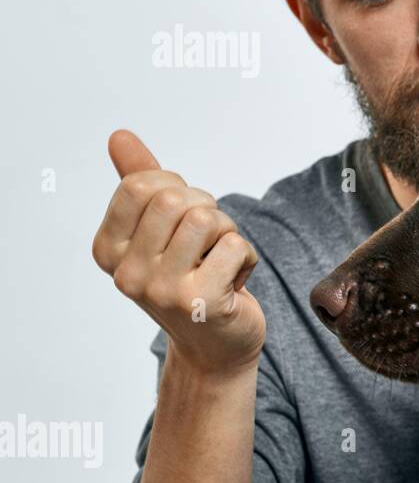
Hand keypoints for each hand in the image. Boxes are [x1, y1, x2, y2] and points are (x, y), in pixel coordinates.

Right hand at [91, 129, 264, 374]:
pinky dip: (247, 256)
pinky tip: (234, 282)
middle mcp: (126, 273)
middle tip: (208, 243)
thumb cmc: (189, 278)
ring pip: (207, 219)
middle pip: (175, 198)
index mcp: (108, 250)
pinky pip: (236, 245)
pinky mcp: (201, 302)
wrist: (216, 346)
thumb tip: (119, 136)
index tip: (183, 219)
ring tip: (219, 262)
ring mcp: (161, 291)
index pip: (140, 185)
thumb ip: (139, 181)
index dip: (177, 189)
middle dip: (205, 210)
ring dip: (227, 234)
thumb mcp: (159, 230)